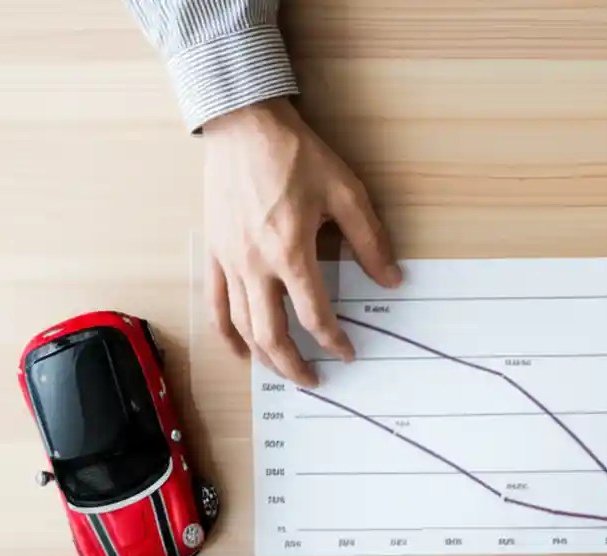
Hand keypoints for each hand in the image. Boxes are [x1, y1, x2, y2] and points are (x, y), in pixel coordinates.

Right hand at [202, 98, 400, 386]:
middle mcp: (256, 265)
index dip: (334, 341)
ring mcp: (230, 261)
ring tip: (283, 370)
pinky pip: (216, 303)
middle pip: (271, 335)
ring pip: (241, 326)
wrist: (244, 125)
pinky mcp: (215, 252)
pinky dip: (226, 333)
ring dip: (263, 356)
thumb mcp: (345, 193)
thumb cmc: (295, 155)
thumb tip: (391, 278)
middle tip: (314, 379)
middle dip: (294, 365)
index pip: (314, 316)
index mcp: (291, 253)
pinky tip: (240, 350)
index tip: (347, 352)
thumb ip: (370, 241)